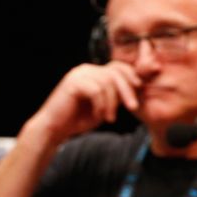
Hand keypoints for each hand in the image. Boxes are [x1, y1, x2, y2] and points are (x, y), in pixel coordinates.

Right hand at [24, 62, 139, 142]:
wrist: (55, 129)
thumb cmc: (79, 119)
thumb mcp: (105, 106)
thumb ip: (118, 96)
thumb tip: (140, 87)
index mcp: (94, 73)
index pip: (118, 67)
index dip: (132, 76)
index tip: (141, 90)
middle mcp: (86, 70)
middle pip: (115, 73)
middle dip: (127, 90)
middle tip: (133, 107)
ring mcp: (78, 75)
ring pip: (107, 83)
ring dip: (112, 103)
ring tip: (110, 118)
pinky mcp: (72, 83)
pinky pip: (96, 90)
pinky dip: (101, 104)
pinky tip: (100, 116)